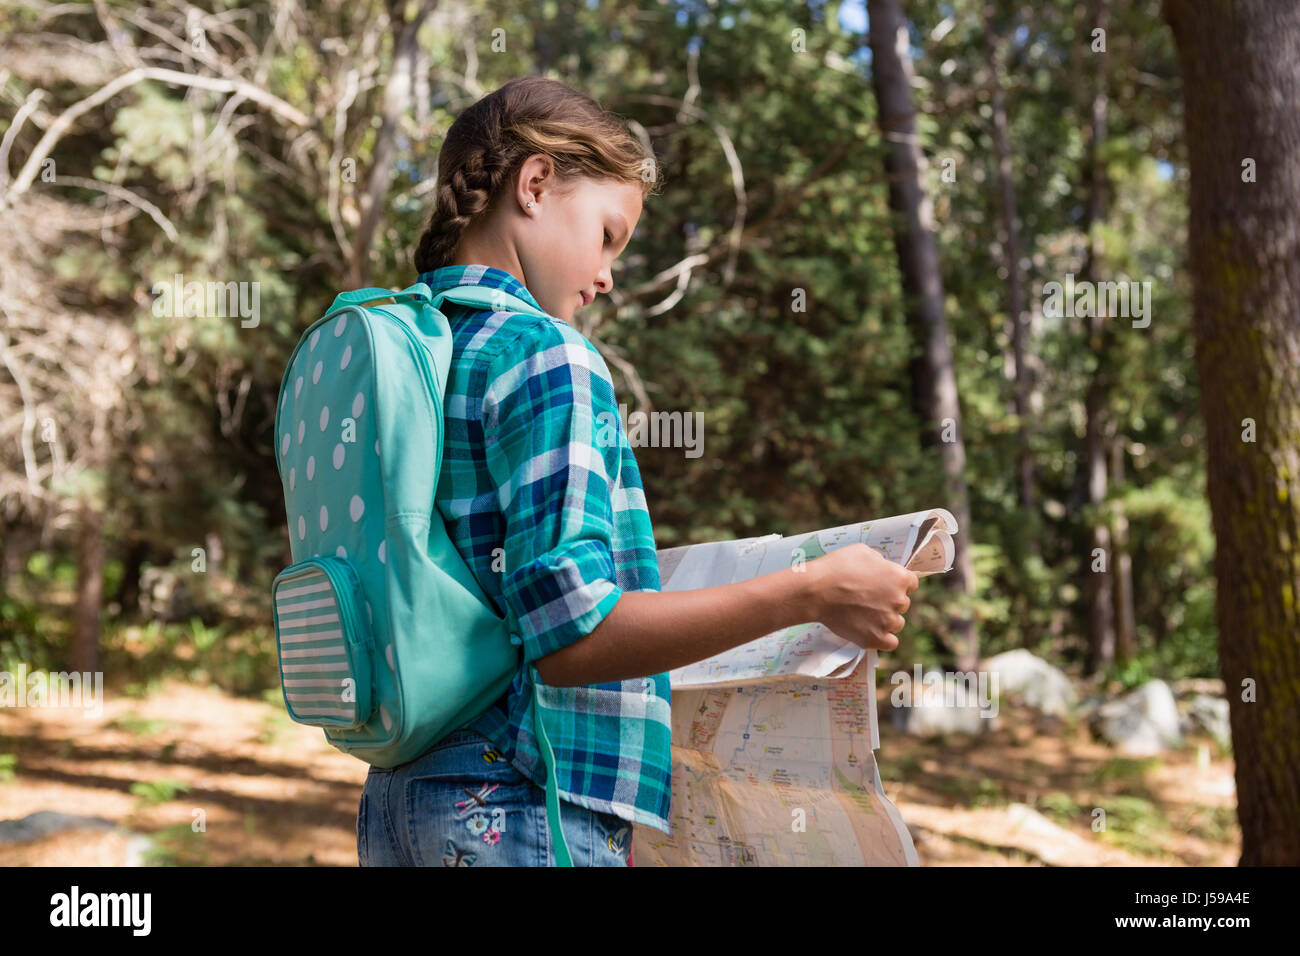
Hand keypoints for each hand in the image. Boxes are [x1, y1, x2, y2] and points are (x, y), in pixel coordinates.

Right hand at [802, 543, 918, 651]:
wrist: (816, 591)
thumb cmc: (837, 567)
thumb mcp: (862, 551)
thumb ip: (880, 561)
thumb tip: (883, 568)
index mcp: (900, 578)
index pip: (911, 583)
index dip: (897, 583)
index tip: (884, 585)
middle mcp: (899, 601)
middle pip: (903, 604)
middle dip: (889, 601)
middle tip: (868, 599)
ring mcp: (887, 622)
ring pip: (897, 623)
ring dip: (885, 620)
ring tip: (864, 614)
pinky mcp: (874, 638)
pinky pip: (890, 643)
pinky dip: (882, 638)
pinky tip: (871, 630)